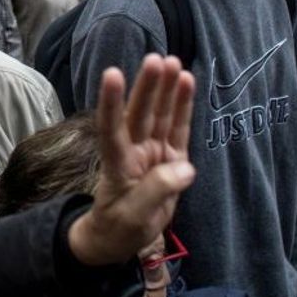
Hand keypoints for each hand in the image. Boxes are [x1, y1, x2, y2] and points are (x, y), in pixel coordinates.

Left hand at [66, 55, 195, 266]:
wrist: (120, 237)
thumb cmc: (118, 227)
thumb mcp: (133, 217)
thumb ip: (155, 192)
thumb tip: (185, 169)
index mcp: (117, 163)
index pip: (111, 129)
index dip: (111, 102)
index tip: (111, 74)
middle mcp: (133, 150)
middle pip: (140, 114)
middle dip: (148, 87)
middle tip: (156, 60)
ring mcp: (152, 151)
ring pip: (159, 115)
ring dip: (164, 89)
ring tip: (171, 61)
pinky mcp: (170, 157)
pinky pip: (178, 128)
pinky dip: (182, 106)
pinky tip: (185, 81)